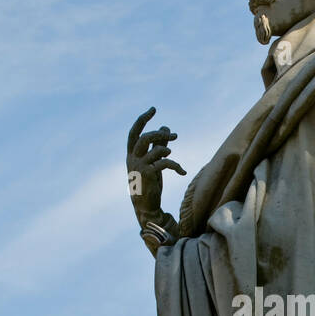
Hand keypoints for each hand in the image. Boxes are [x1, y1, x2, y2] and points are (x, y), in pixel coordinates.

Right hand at [126, 107, 185, 228]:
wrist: (145, 206)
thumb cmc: (149, 183)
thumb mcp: (153, 161)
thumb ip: (158, 144)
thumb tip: (165, 127)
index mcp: (131, 154)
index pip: (134, 133)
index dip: (143, 119)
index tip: (154, 109)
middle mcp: (132, 159)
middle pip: (144, 138)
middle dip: (159, 134)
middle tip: (173, 135)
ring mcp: (139, 167)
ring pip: (155, 149)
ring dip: (166, 149)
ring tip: (171, 154)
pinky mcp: (148, 175)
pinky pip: (164, 163)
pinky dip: (176, 166)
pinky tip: (182, 172)